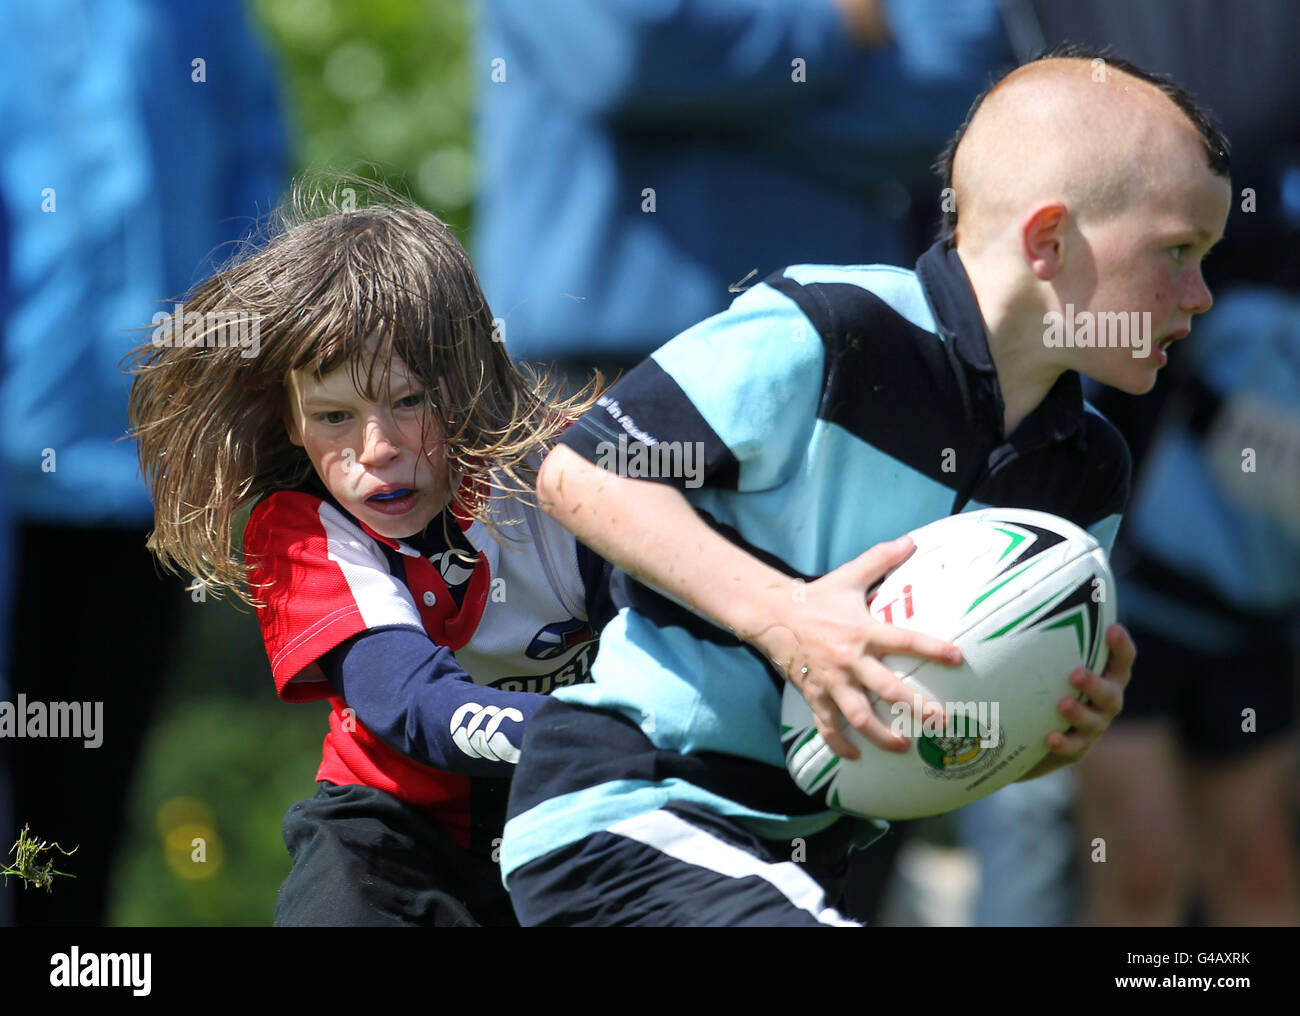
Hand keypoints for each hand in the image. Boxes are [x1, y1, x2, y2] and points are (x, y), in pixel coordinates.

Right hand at [749, 535, 960, 758]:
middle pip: (887, 689)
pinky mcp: (814, 693)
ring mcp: (831, 681)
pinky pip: (827, 725)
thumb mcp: (850, 575)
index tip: (958, 659)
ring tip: (903, 746)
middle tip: (941, 722)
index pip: (905, 640)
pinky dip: (839, 743)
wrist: (772, 614)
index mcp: (863, 631)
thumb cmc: (817, 596)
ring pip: (858, 715)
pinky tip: (854, 756)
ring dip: (882, 735)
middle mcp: (850, 660)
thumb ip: (882, 558)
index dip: (932, 649)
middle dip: (916, 708)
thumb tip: (911, 539)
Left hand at [1018, 623, 1134, 779]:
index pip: (1119, 660)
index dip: (1121, 646)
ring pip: (1095, 722)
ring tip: (1062, 704)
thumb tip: (978, 626)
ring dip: (1080, 713)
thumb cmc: (1030, 683)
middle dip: (1096, 683)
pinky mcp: (1076, 750)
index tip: (1111, 629)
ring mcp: (1092, 727)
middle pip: (1111, 693)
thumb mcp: (1030, 662)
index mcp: (1100, 675)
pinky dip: (1064, 743)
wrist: (1020, 731)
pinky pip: (1074, 748)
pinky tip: (1050, 737)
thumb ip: (1022, 641)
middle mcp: (1103, 702)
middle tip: (1076, 674)